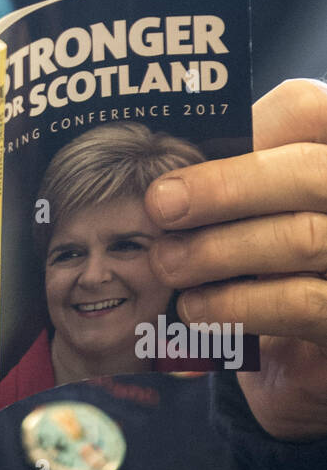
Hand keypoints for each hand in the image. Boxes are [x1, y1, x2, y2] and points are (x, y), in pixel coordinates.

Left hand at [146, 79, 326, 440]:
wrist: (296, 361)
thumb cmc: (266, 268)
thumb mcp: (249, 212)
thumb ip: (228, 177)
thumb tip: (164, 159)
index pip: (306, 108)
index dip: (246, 124)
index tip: (183, 148)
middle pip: (309, 171)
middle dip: (224, 188)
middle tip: (160, 207)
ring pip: (303, 237)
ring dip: (218, 251)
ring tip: (168, 263)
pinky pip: (302, 302)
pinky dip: (236, 304)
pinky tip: (195, 308)